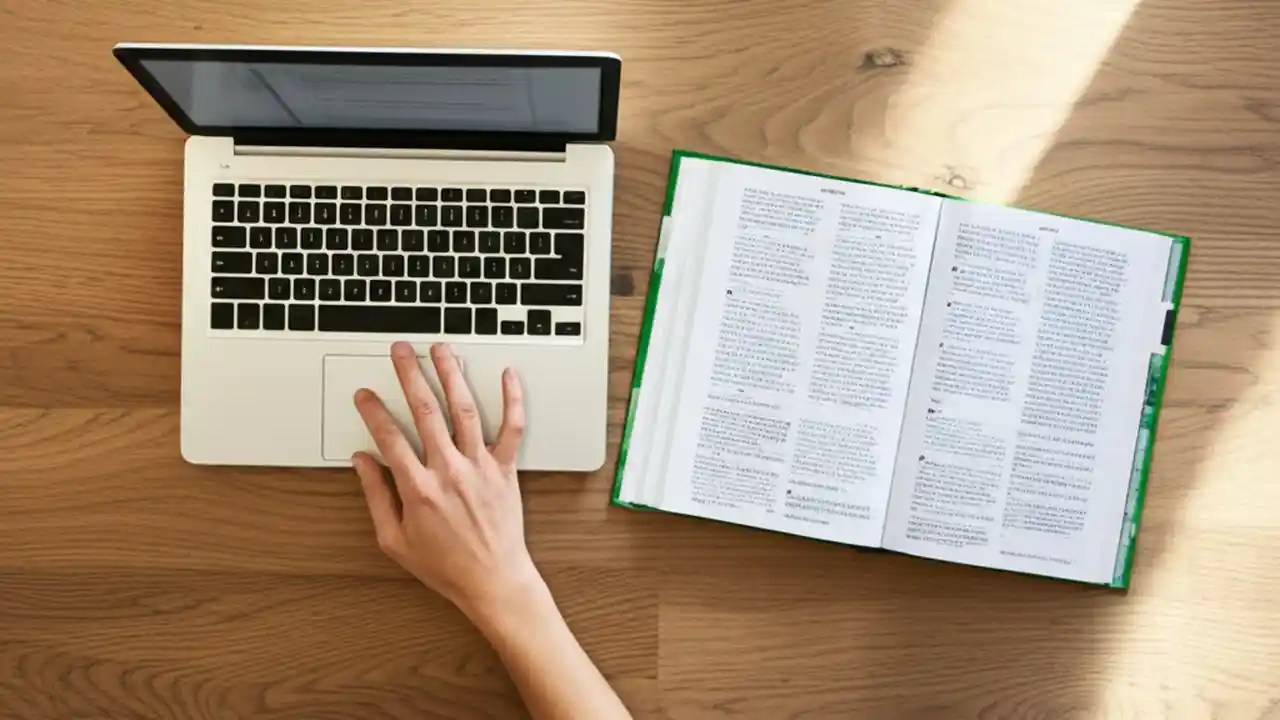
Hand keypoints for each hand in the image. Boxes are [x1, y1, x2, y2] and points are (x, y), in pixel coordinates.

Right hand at [351, 342, 544, 624]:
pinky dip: (513, 400)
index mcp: (419, 489)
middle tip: (400, 351)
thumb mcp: (394, 539)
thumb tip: (361, 461)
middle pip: (426, 412)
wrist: (493, 580)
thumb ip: (376, 496)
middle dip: (410, 376)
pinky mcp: (505, 470)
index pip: (390, 438)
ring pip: (464, 411)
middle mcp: (450, 472)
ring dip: (451, 376)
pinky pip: (513, 429)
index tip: (365, 394)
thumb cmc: (444, 565)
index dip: (373, 412)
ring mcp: (480, 468)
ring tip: (441, 350)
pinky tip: (509, 375)